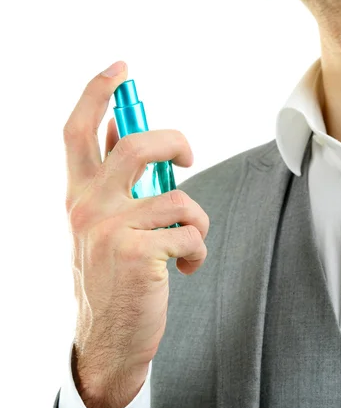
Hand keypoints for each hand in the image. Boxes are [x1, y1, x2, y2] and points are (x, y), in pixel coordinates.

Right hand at [62, 61, 209, 407]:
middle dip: (173, 142)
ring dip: (195, 218)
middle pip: (135, 145)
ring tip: (187, 240)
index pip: (77, 132)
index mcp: (78, 196)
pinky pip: (189, 232)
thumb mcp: (100, 225)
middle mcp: (88, 208)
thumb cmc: (112, 277)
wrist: (108, 338)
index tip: (122, 69)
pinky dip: (197, 248)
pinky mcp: (137, 254)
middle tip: (186, 158)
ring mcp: (110, 231)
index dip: (98, 93)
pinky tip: (185, 265)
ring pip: (177, 196)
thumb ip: (108, 182)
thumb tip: (114, 132)